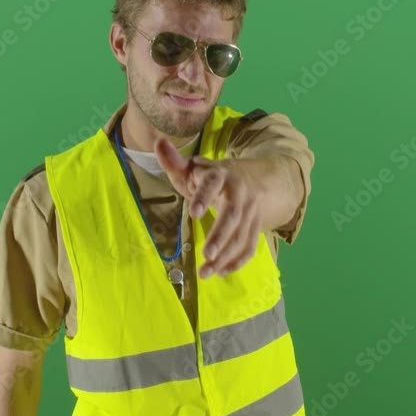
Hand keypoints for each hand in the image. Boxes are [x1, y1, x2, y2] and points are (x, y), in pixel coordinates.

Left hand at [154, 138, 262, 278]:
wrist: (256, 178)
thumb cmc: (213, 177)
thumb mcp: (194, 168)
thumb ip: (174, 162)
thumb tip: (158, 142)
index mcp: (221, 174)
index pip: (213, 183)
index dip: (204, 196)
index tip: (193, 212)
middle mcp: (239, 192)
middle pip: (232, 215)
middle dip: (220, 236)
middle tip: (205, 254)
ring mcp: (250, 211)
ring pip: (242, 235)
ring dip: (225, 256)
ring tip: (205, 272)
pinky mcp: (256, 226)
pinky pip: (250, 246)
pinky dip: (237, 261)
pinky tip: (221, 272)